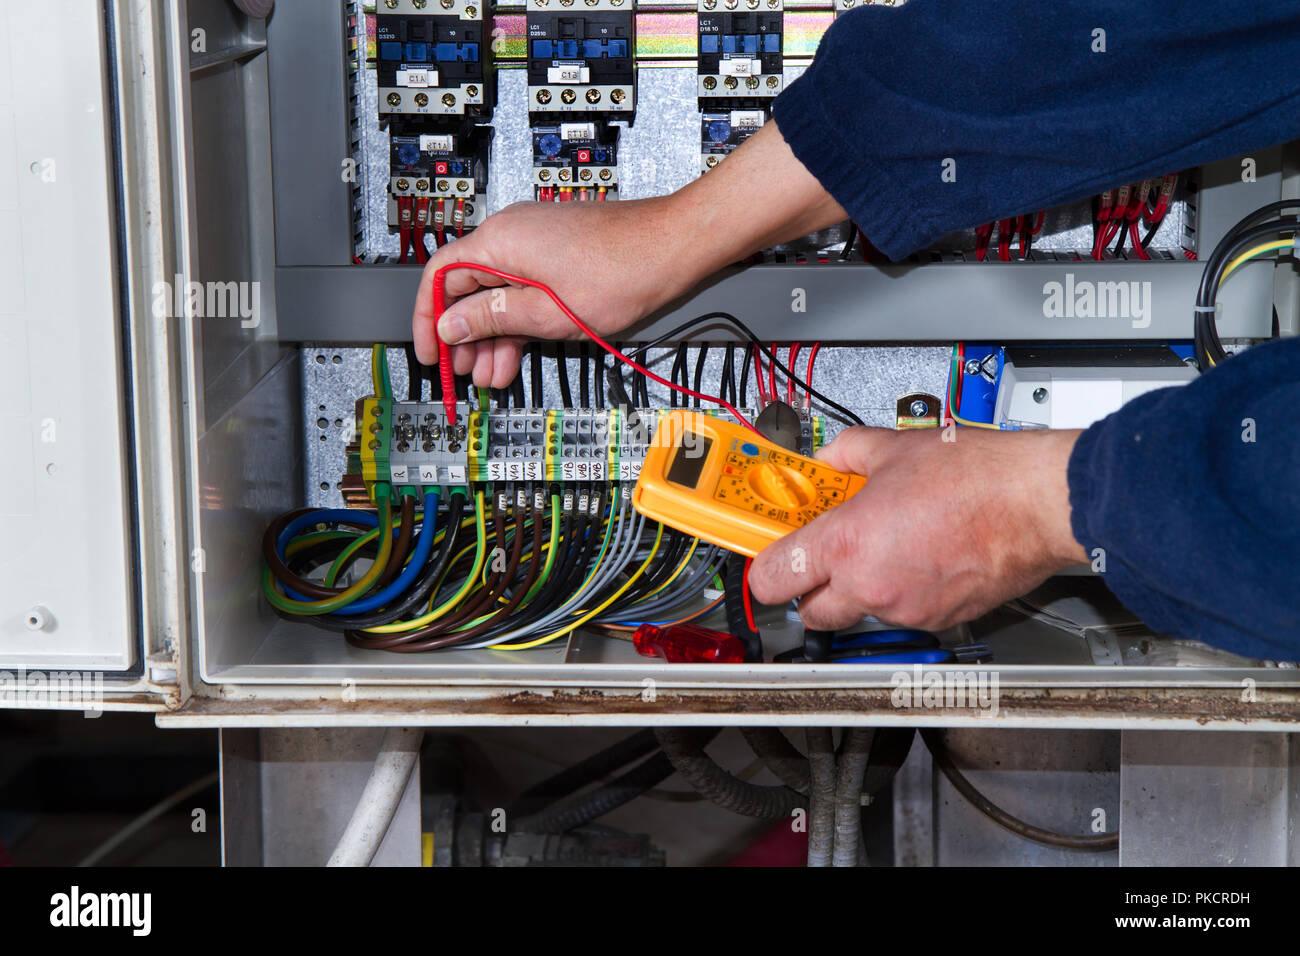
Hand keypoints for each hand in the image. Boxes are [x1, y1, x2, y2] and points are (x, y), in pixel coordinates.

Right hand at [411, 196, 688, 387]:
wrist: (673, 245)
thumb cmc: (624, 270)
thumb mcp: (548, 313)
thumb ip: (494, 319)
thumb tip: (452, 327)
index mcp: (500, 242)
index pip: (439, 277)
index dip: (428, 319)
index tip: (430, 352)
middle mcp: (512, 234)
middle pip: (467, 288)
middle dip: (464, 337)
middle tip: (464, 373)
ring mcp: (535, 241)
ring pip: (496, 292)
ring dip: (493, 335)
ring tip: (493, 374)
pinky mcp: (555, 251)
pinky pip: (521, 286)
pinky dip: (517, 320)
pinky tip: (517, 351)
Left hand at [747, 426, 1087, 630]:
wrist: (1038, 502)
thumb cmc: (978, 477)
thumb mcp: (895, 447)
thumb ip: (848, 453)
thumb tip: (830, 457)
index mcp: (847, 543)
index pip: (774, 580)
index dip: (765, 571)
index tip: (770, 557)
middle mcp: (871, 585)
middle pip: (812, 613)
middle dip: (811, 590)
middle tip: (823, 557)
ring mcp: (907, 608)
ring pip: (863, 610)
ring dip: (865, 586)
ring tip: (890, 543)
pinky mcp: (940, 618)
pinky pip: (906, 611)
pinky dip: (905, 590)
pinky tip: (924, 554)